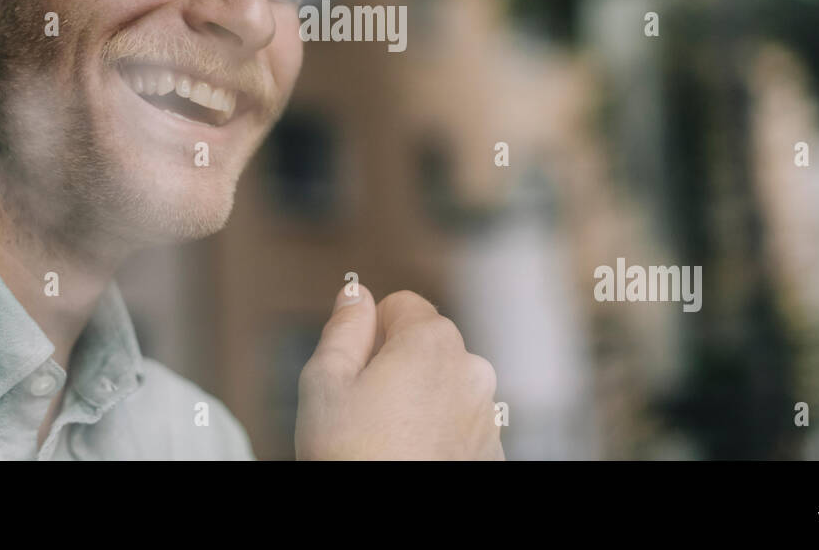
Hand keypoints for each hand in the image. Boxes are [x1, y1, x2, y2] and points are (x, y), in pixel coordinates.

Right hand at [295, 284, 503, 459]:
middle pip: (426, 346)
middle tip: (364, 410)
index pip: (401, 304)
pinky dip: (438, 435)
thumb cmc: (351, 456)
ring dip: (419, 402)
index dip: (369, 333)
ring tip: (386, 441)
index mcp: (432, 340)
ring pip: (444, 387)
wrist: (391, 531)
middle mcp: (471, 369)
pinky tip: (410, 458)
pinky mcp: (493, 451)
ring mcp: (487, 413)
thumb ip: (343, 328)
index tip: (354, 370)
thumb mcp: (324, 383)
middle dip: (396, 366)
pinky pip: (460, 425)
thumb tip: (355, 293)